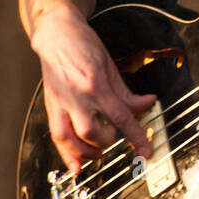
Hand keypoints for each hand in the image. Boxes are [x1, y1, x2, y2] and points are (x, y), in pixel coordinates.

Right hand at [30, 6, 155, 174]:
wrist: (57, 33)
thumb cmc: (83, 46)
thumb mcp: (111, 66)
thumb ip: (127, 92)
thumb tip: (146, 104)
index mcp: (96, 84)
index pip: (121, 117)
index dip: (136, 137)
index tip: (145, 151)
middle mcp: (77, 95)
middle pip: (93, 131)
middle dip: (108, 140)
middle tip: (116, 137)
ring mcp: (61, 102)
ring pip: (70, 138)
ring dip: (87, 152)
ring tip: (98, 153)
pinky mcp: (51, 105)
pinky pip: (56, 135)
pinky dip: (66, 154)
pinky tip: (76, 166)